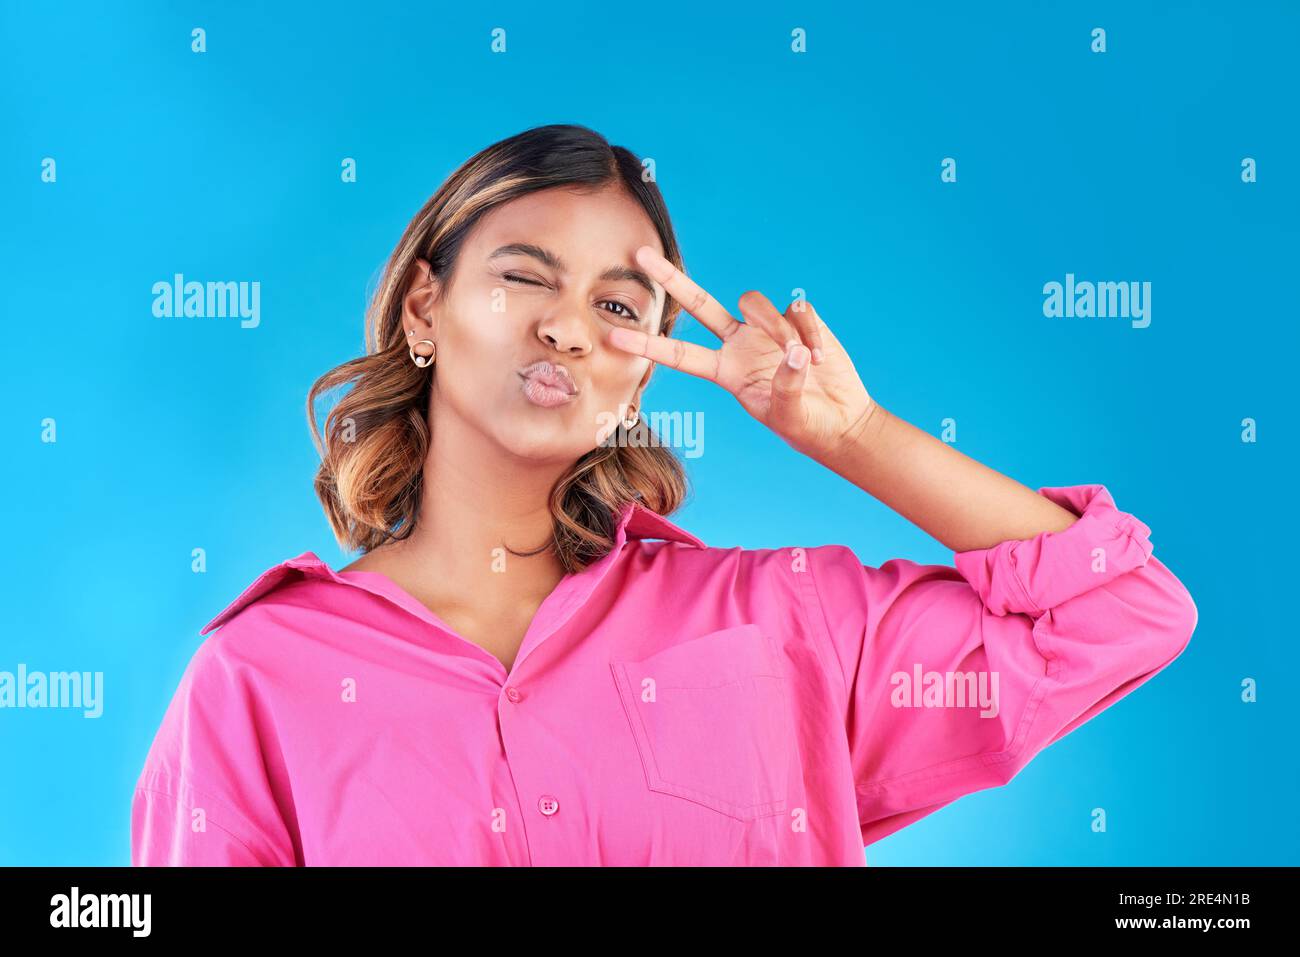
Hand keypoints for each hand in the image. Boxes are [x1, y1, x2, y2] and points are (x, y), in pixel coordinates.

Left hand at [607, 246, 876, 461]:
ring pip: (756, 303)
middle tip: (641, 253)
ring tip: (805, 361)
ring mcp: (766, 328)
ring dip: (778, 328)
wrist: (838, 418)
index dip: (648, 346)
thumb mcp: (789, 415)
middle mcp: (738, 343)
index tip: (613, 338)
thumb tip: (793, 354)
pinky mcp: (797, 319)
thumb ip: (785, 386)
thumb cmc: (805, 424)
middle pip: (698, 304)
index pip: (679, 355)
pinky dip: (810, 332)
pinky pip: (796, 309)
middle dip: (671, 279)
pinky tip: (821, 357)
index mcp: (725, 371)